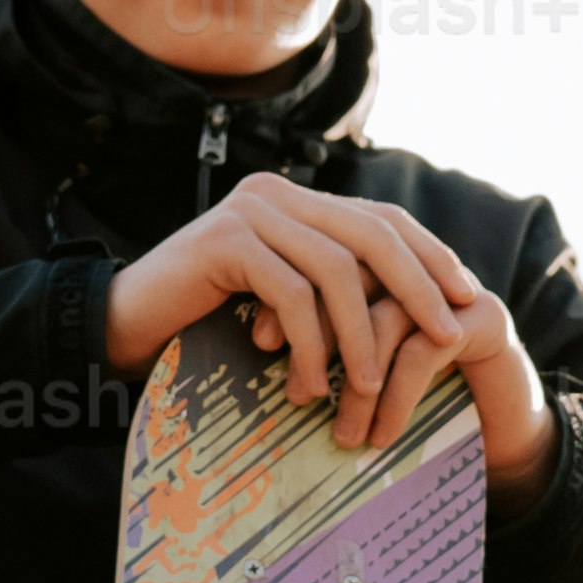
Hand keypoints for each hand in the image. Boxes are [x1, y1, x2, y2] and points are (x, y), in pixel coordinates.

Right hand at [111, 176, 543, 490]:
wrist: (118, 330)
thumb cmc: (203, 327)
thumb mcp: (279, 306)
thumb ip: (326, 292)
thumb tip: (405, 313)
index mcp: (295, 201)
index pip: (381, 218)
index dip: (429, 254)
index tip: (464, 296)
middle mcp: (276, 193)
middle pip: (373, 233)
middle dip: (418, 286)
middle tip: (448, 335)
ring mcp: (250, 211)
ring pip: (337, 269)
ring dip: (360, 336)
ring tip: (367, 389)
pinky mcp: (226, 241)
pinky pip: (293, 294)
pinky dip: (311, 346)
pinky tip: (310, 387)